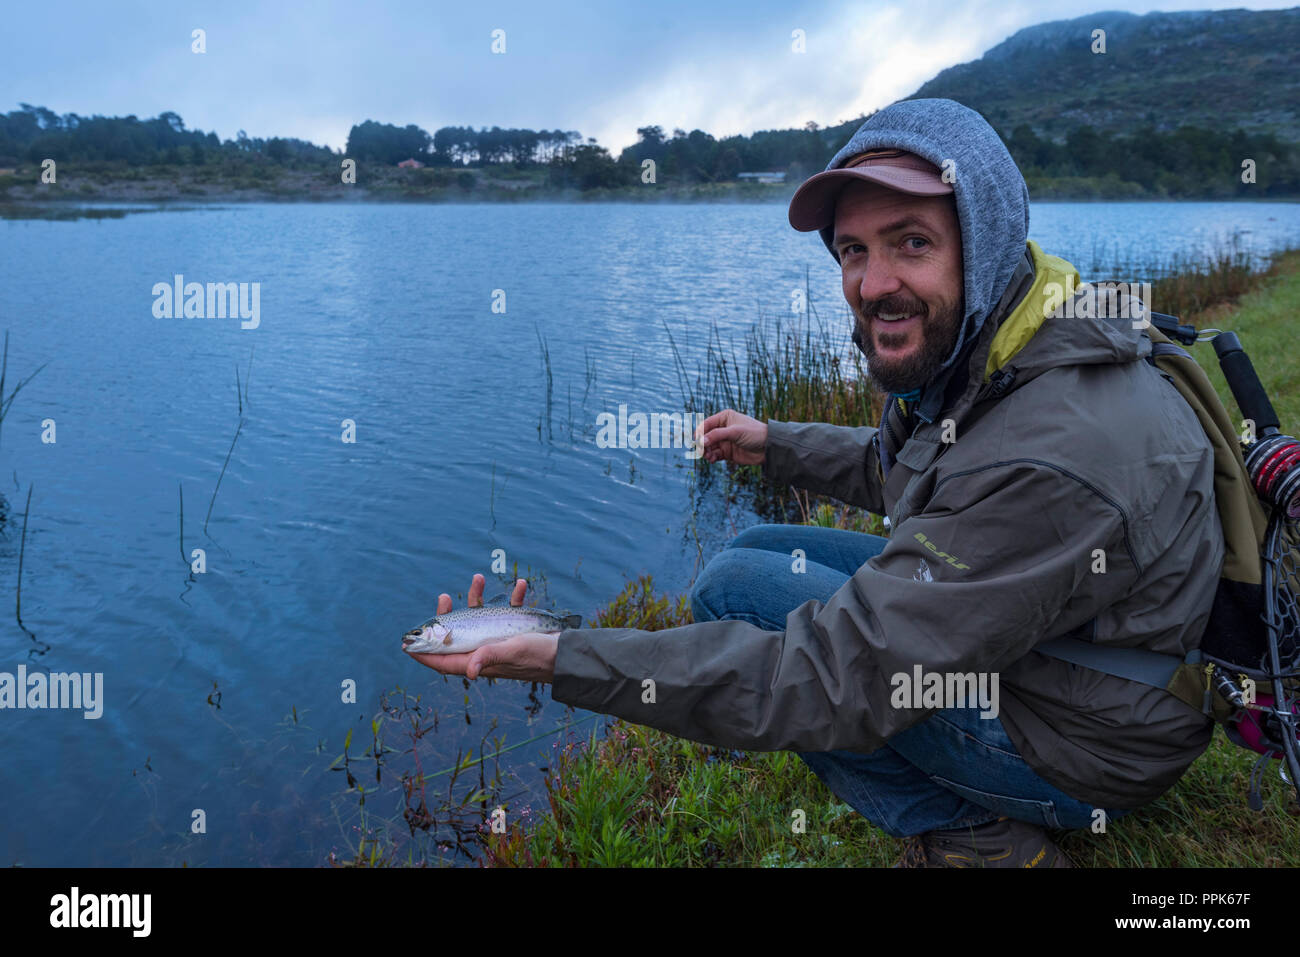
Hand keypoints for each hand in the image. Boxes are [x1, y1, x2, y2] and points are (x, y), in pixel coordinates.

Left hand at [406, 573, 559, 682]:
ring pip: (480, 617)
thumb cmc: (537, 656)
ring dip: (478, 597)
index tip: (406, 644)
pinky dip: (511, 597)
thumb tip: (470, 673)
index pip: (443, 660)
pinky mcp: (515, 630)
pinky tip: (520, 585)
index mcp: (478, 660)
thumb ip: (488, 657)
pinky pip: (507, 611)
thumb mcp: (511, 653)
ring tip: (478, 577)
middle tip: (443, 598)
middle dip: (447, 616)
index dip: (424, 653)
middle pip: (456, 635)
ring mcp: (498, 639)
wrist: (565, 655)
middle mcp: (484, 650)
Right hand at [696, 409, 767, 464]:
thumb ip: (717, 435)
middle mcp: (723, 429)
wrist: (769, 448)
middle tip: (701, 451)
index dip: (700, 432)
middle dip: (702, 444)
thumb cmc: (754, 434)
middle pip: (706, 436)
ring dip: (706, 452)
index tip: (695, 440)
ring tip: (708, 456)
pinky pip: (715, 455)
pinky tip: (712, 459)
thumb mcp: (735, 432)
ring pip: (709, 447)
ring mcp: (725, 441)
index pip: (707, 424)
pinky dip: (712, 457)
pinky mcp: (727, 452)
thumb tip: (701, 441)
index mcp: (724, 418)